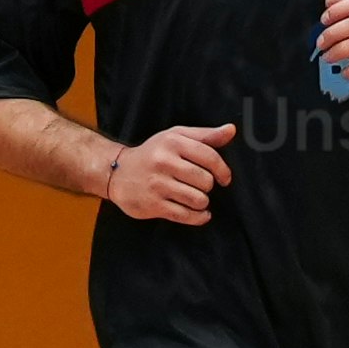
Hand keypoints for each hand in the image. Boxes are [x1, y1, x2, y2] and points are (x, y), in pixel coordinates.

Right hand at [106, 122, 232, 225]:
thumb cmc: (153, 154)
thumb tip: (231, 130)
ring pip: (198, 199)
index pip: (210, 157)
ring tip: (196, 198)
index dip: (223, 170)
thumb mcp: (176, 137)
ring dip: (202, 202)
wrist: (117, 172)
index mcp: (173, 142)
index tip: (225, 178)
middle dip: (208, 186)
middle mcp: (164, 162)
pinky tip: (199, 213)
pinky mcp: (153, 204)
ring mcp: (157, 184)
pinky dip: (198, 217)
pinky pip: (186, 215)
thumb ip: (205, 135)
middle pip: (206, 181)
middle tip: (200, 186)